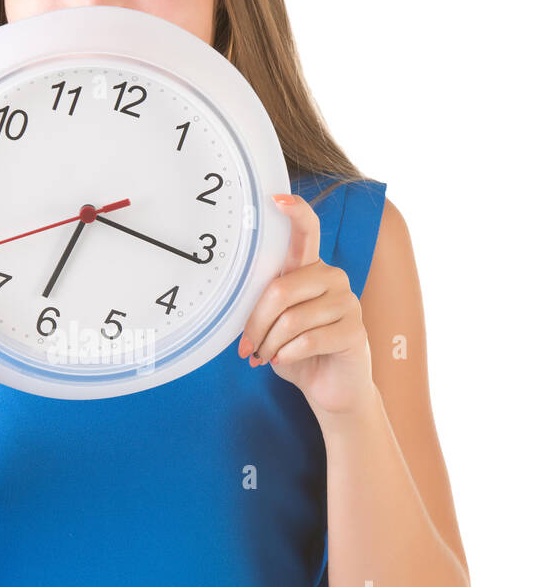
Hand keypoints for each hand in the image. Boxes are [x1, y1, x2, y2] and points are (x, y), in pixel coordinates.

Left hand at [237, 193, 374, 418]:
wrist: (330, 387)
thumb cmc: (297, 351)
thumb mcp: (275, 323)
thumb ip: (265, 304)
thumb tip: (232, 301)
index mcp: (310, 269)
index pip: (307, 231)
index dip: (295, 212)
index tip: (275, 199)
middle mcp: (332, 278)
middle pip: (281, 290)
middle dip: (256, 324)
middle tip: (247, 348)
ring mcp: (348, 302)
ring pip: (291, 320)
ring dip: (269, 345)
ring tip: (265, 357)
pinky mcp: (355, 330)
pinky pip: (308, 340)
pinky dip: (286, 356)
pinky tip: (282, 361)